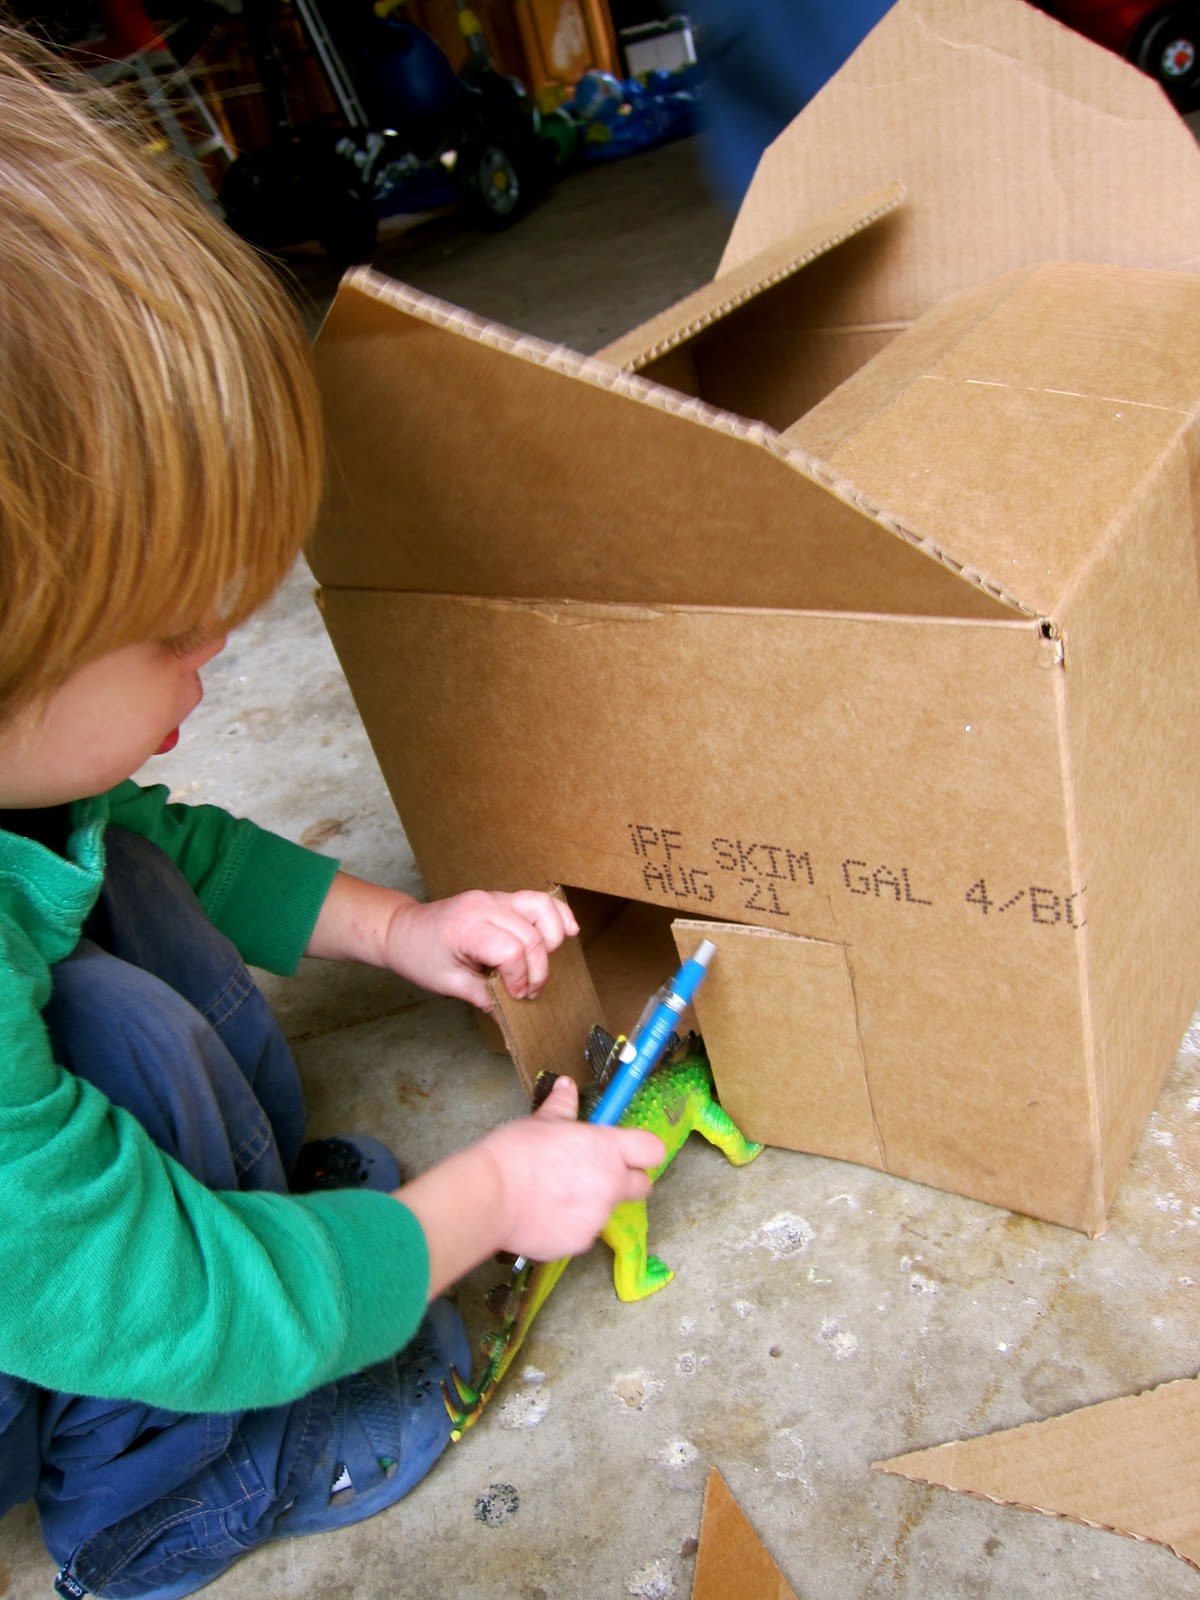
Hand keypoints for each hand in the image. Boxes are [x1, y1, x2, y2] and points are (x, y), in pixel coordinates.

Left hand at [306, 875, 578, 1010]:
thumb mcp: (448, 984)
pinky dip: (556, 914)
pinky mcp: (500, 898)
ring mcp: (494, 897)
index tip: (515, 995)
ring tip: (546, 962)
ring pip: (542, 908)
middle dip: (537, 969)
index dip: (520, 978)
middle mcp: (484, 906)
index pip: (512, 950)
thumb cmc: (419, 955)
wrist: (401, 930)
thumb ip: (485, 998)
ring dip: (552, 938)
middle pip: (531, 935)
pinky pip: (537, 899)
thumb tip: (512, 1018)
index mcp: (467, 928)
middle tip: (527, 991)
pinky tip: (567, 931)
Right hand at [396, 1076, 666, 1292]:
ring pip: (607, 1210)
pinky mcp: (580, 1243)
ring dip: (592, 1203)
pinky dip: (570, 1225)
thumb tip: (567, 1086)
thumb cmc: (517, 1153)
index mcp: (607, 1148)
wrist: (492, 1196)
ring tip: (554, 1195)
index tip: (627, 1150)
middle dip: (625, 1180)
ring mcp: (598, 1217)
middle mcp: (611, 1183)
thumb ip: (562, 1106)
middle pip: (642, 1185)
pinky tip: (544, 1215)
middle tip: (595, 1174)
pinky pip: (583, 1232)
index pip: (652, 1149)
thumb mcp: (541, 1122)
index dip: (642, 1150)